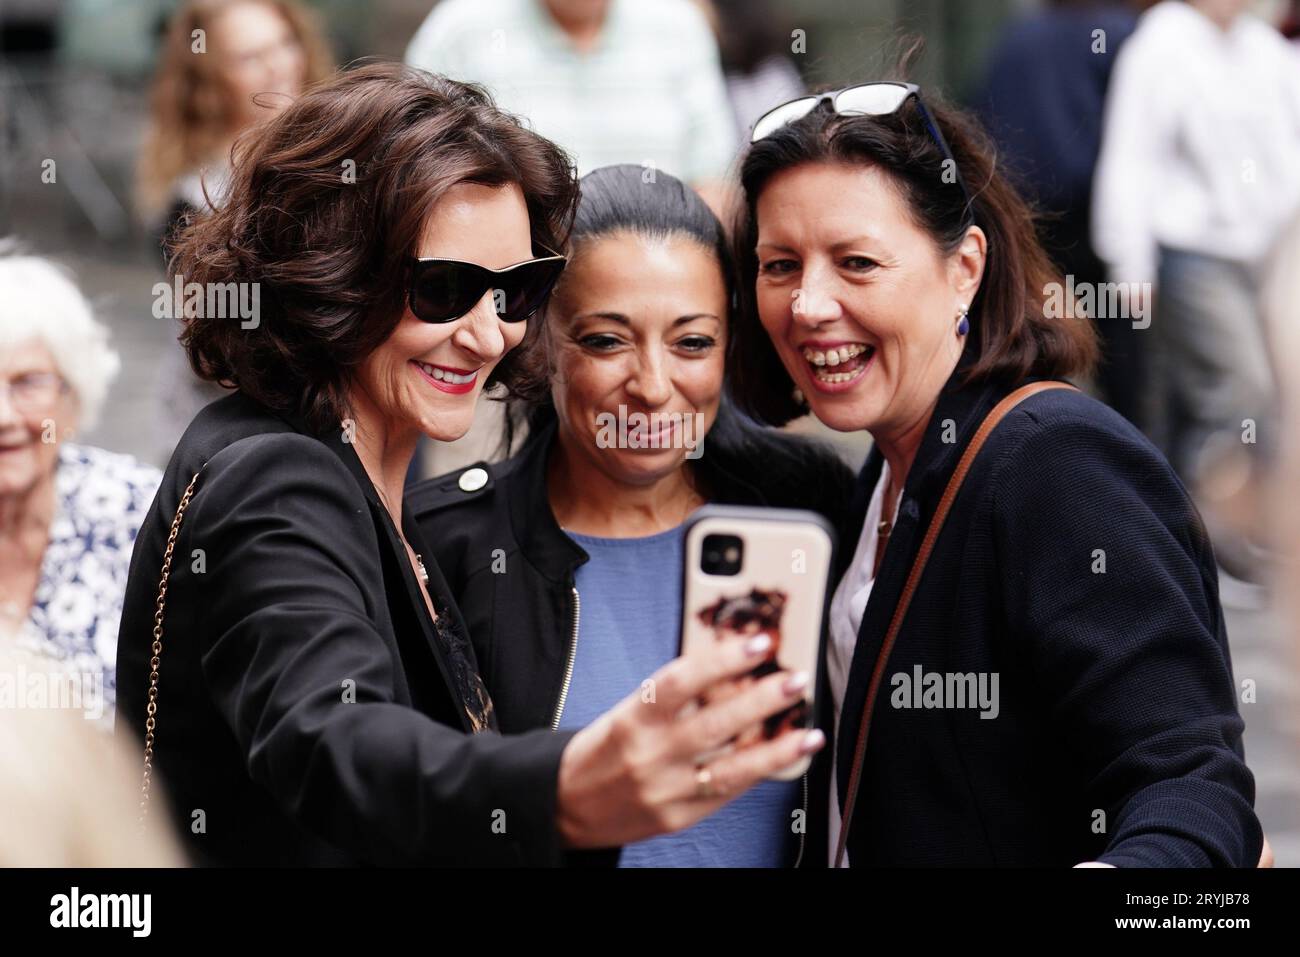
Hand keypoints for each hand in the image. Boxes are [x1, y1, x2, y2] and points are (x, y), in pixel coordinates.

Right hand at [554, 632, 823, 848]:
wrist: (565, 807)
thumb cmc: (604, 750)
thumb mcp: (629, 711)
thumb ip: (675, 695)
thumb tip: (730, 668)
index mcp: (634, 718)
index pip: (681, 682)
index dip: (722, 660)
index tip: (758, 644)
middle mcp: (651, 754)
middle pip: (713, 725)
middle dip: (760, 701)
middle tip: (795, 680)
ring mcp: (668, 789)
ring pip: (730, 767)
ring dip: (776, 747)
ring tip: (808, 729)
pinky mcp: (681, 817)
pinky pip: (729, 793)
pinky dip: (762, 773)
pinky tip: (789, 757)